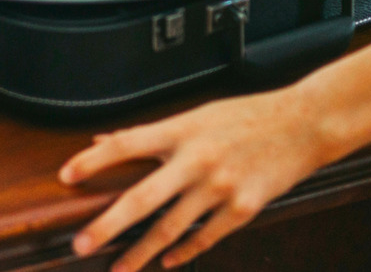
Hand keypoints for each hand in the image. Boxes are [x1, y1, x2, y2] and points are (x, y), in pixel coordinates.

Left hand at [59, 88, 336, 270]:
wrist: (304, 124)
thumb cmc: (249, 116)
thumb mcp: (199, 115)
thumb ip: (153, 133)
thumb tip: (106, 139)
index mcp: (183, 130)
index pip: (126, 144)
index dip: (93, 160)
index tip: (66, 176)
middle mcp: (197, 159)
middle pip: (142, 197)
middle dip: (107, 225)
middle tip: (80, 244)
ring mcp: (220, 187)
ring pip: (170, 228)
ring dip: (140, 252)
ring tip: (117, 269)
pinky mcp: (243, 208)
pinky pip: (205, 238)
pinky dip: (184, 252)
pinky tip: (168, 261)